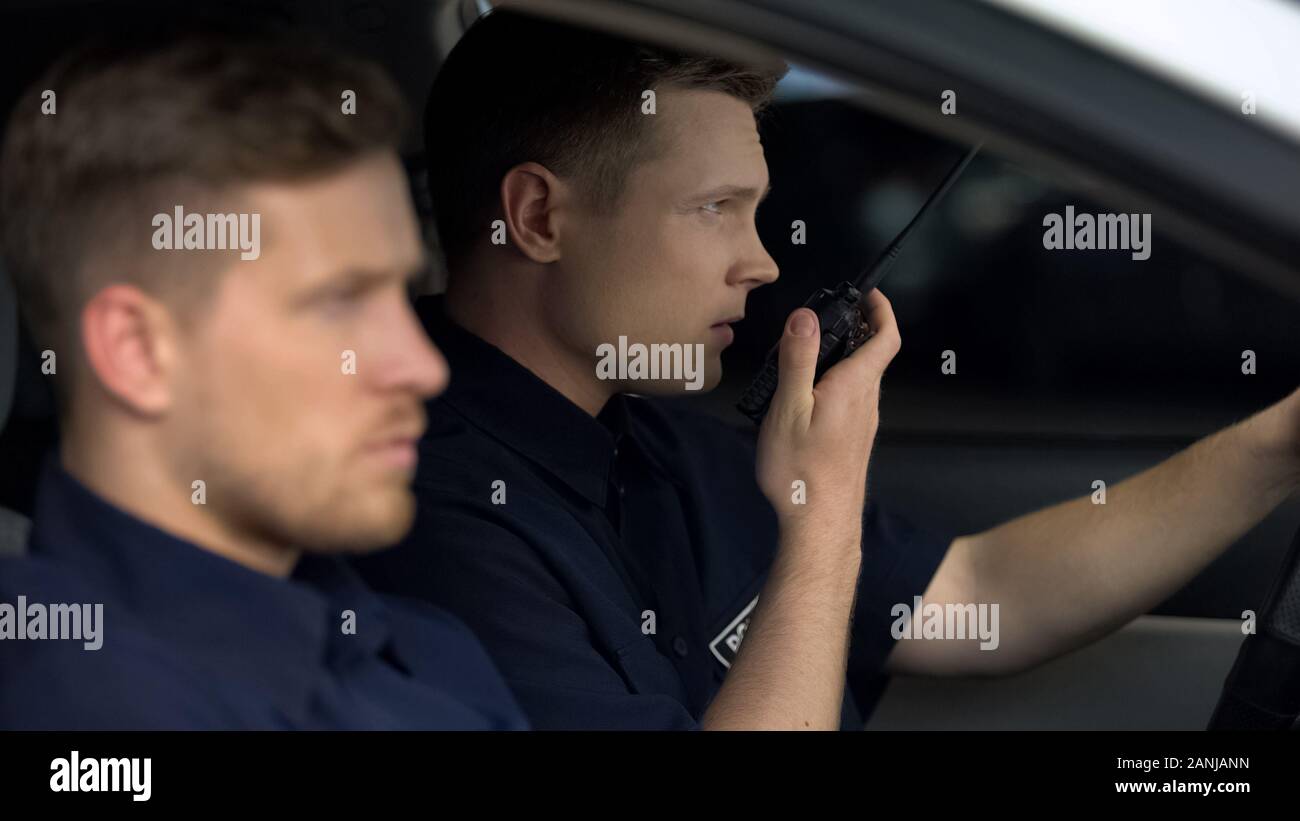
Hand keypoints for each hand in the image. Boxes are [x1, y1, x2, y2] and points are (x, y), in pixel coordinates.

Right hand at [754, 288, 900, 524]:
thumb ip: (799, 360)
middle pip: (872, 354)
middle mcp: (866, 402)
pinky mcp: (852, 440)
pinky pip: (850, 399)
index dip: (882, 309)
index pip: (885, 337)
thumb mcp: (789, 408)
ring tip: (806, 353)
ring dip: (843, 356)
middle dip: (854, 328)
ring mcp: (862, 423)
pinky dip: (835, 383)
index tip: (868, 293)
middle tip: (826, 316)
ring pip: (860, 377)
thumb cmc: (802, 473)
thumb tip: (805, 317)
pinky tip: (806, 396)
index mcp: (854, 386)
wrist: (819, 524)